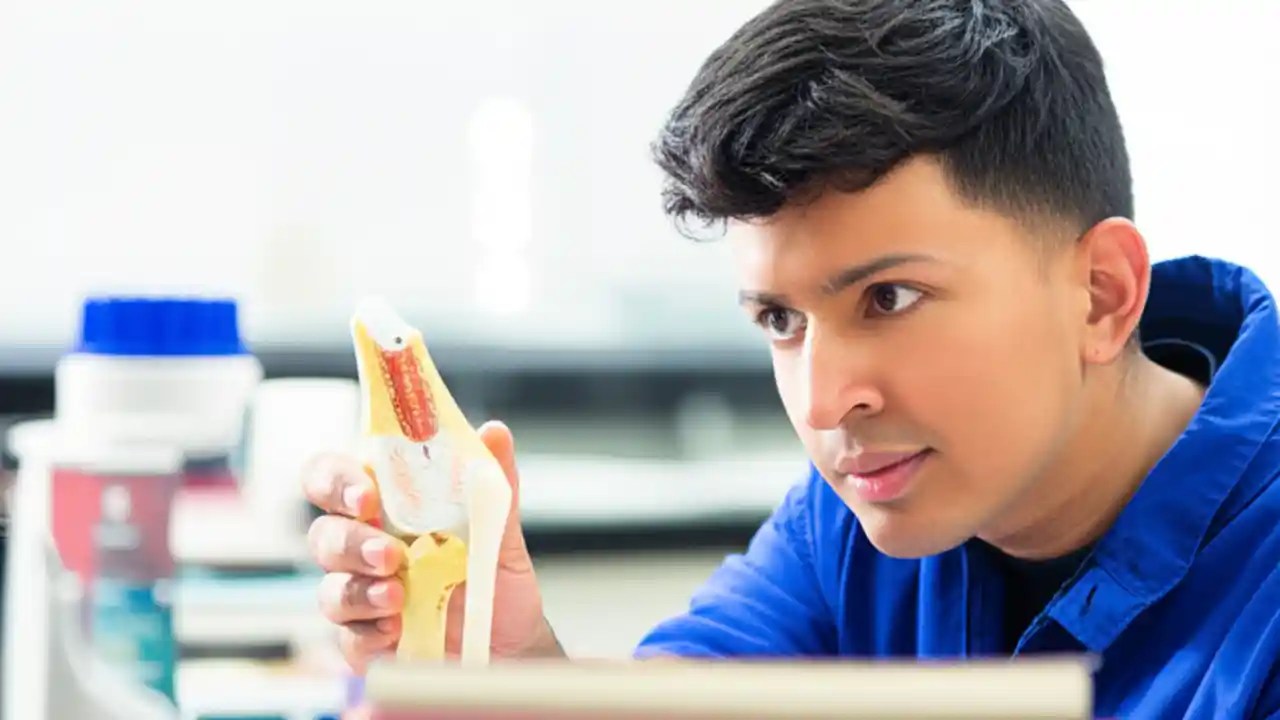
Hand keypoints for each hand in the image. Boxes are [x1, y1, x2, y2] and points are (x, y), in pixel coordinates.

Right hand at [302, 420, 562, 672]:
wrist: (511, 646)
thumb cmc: (496, 583)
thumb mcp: (502, 532)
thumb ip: (494, 483)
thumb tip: (495, 431)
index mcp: (388, 509)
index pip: (335, 478)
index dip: (336, 480)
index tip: (366, 495)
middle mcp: (365, 548)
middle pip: (323, 533)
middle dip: (350, 541)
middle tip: (388, 553)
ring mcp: (361, 595)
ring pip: (330, 587)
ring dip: (359, 589)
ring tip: (396, 596)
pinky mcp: (365, 640)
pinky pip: (348, 635)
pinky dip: (369, 631)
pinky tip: (395, 630)